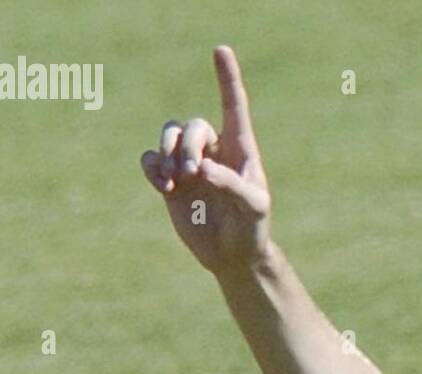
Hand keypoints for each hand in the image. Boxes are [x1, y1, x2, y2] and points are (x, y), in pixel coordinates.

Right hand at [140, 46, 270, 274]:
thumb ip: (232, 185)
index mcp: (240, 149)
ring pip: (168, 134)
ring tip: (176, 182)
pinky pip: (150, 158)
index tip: (220, 50)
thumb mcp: (253, 208)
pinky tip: (164, 186)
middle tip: (192, 174)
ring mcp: (189, 163)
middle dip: (187, 146)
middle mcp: (213, 150)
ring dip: (167, 153)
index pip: (233, 106)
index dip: (227, 78)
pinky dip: (151, 167)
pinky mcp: (170, 179)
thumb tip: (202, 169)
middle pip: (191, 126)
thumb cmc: (252, 228)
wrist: (233, 256)